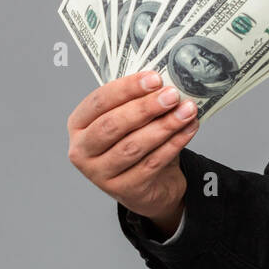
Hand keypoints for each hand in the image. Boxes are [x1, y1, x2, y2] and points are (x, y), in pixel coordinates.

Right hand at [67, 70, 198, 234]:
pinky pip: (151, 163)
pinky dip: (174, 143)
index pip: (98, 101)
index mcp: (79, 125)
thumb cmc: (136, 142)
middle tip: (172, 95)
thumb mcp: (132, 120)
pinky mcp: (123, 190)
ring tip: (187, 110)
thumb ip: (140, 101)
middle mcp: (82, 150)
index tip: (155, 78)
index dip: (127, 88)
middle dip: (145, 108)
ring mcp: (100, 173)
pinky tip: (188, 128)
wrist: (151, 184)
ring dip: (164, 125)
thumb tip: (166, 83)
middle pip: (112, 125)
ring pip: (133, 146)